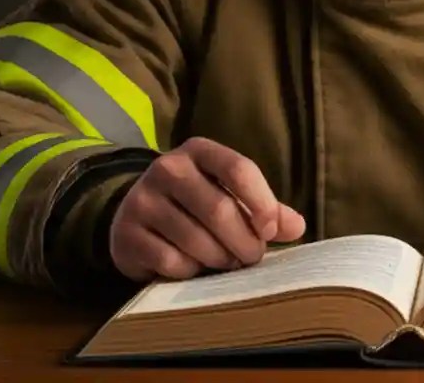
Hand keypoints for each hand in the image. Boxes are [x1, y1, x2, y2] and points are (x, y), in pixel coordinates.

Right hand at [109, 136, 305, 281]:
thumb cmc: (195, 205)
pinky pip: (172, 262)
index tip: (271, 230)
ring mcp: (143, 200)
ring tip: (227, 261)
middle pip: (219, 210)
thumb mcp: (229, 195)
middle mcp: (168, 168)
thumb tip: (295, 227)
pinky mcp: (127, 234)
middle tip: (252, 256)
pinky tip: (193, 266)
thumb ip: (265, 209)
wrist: (133, 217)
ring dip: (221, 260)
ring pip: (197, 241)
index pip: (239, 169)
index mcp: (199, 151)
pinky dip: (191, 272)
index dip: (262, 202)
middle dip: (244, 242)